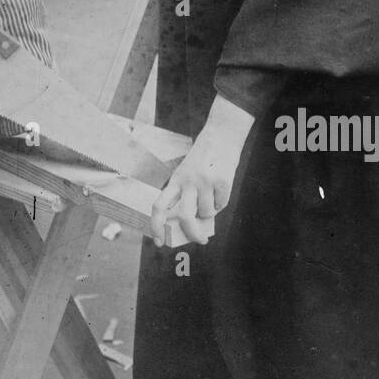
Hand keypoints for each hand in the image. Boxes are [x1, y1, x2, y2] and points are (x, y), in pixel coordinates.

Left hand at [150, 95, 253, 246]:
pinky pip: (221, 204)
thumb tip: (194, 225)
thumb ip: (187, 196)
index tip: (157, 242)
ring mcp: (204, 181)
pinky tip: (221, 186)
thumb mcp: (188, 175)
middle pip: (184, 216)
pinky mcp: (220, 180)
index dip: (156, 226)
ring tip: (213, 194)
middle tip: (201, 240)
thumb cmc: (204, 161)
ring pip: (206, 213)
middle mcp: (187, 181)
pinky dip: (222, 202)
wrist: (221, 135)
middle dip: (192, 233)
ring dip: (211, 211)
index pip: (159, 206)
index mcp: (175, 181)